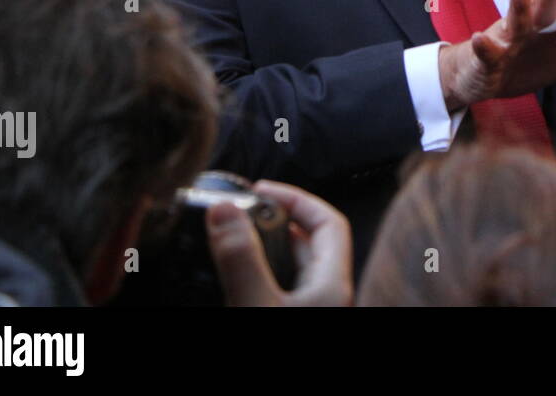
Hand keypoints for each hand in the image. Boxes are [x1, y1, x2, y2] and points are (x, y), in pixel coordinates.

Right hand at [207, 180, 352, 306]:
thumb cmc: (278, 364)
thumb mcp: (256, 304)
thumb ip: (242, 259)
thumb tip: (223, 209)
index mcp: (332, 283)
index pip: (329, 221)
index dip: (297, 198)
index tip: (260, 191)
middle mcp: (326, 295)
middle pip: (307, 244)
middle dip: (273, 223)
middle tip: (238, 216)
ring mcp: (309, 308)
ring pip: (291, 270)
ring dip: (264, 252)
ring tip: (230, 242)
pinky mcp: (290, 316)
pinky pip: (277, 290)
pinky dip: (258, 277)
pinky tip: (234, 280)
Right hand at [439, 0, 555, 108]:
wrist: (478, 79)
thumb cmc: (519, 65)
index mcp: (546, 28)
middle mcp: (527, 28)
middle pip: (542, 4)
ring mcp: (506, 41)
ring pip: (514, 22)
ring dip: (518, 7)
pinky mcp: (487, 59)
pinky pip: (485, 52)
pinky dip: (483, 46)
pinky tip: (480, 39)